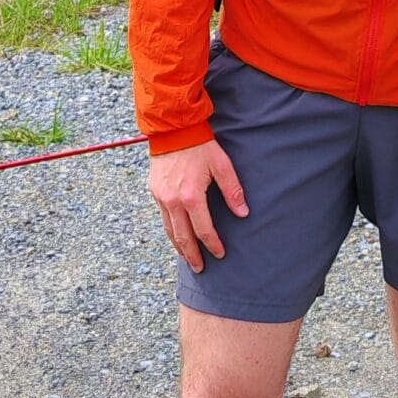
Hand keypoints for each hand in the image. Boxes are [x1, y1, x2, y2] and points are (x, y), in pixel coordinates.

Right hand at [148, 139, 247, 271]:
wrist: (173, 129)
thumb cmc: (200, 145)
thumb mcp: (221, 165)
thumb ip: (233, 190)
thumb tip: (243, 213)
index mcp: (191, 196)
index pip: (203, 230)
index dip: (213, 244)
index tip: (220, 254)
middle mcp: (173, 201)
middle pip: (183, 237)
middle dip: (192, 255)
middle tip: (200, 269)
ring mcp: (161, 197)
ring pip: (169, 230)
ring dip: (179, 247)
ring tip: (187, 258)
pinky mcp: (155, 192)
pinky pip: (162, 218)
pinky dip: (170, 231)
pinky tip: (177, 236)